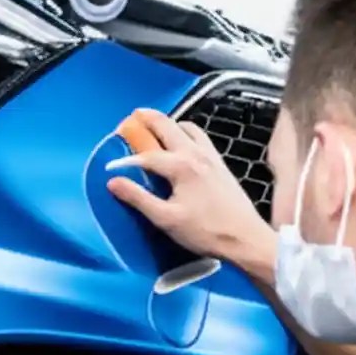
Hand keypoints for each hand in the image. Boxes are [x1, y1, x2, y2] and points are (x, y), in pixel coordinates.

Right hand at [106, 109, 276, 280]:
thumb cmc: (204, 231)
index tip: (110, 167)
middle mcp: (196, 153)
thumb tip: (113, 182)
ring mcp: (210, 156)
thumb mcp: (166, 219)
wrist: (244, 238)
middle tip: (131, 117)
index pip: (146, 155)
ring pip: (187, 127)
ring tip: (155, 128)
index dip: (125, 160)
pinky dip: (185, 132)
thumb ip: (138, 198)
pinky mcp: (220, 163)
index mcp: (180, 166)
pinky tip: (181, 144)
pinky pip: (200, 137)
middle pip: (167, 126)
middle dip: (147, 119)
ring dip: (169, 123)